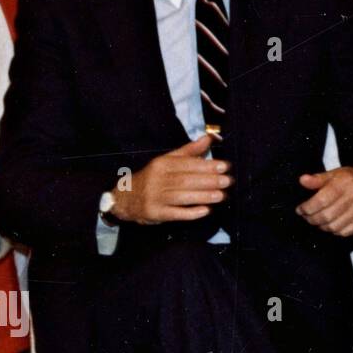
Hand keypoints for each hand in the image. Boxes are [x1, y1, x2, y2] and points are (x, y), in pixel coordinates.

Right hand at [109, 134, 230, 224]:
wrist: (125, 197)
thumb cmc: (153, 177)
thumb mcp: (167, 160)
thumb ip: (189, 151)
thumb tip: (209, 138)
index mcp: (162, 164)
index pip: (186, 164)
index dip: (206, 165)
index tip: (224, 166)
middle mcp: (157, 180)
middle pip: (185, 180)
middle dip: (208, 181)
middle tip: (227, 181)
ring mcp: (155, 198)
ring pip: (181, 197)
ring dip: (203, 196)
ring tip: (222, 195)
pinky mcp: (155, 213)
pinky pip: (175, 214)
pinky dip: (191, 213)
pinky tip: (206, 210)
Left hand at [296, 164, 352, 236]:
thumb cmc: (351, 178)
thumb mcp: (334, 174)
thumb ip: (317, 179)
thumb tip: (302, 180)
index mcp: (344, 183)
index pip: (321, 201)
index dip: (307, 208)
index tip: (300, 210)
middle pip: (326, 216)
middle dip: (312, 219)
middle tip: (307, 217)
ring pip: (334, 227)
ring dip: (322, 226)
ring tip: (318, 221)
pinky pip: (345, 232)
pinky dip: (335, 231)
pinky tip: (332, 224)